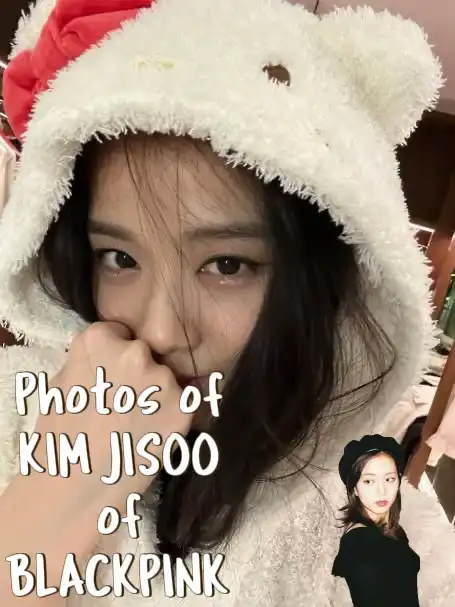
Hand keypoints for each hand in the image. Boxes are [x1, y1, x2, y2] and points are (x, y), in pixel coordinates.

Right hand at [31, 321, 192, 502]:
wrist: (73, 490)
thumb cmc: (59, 438)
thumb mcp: (61, 383)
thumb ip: (90, 358)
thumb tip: (111, 350)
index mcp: (98, 339)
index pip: (119, 333)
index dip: (115, 357)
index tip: (109, 379)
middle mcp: (136, 351)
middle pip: (145, 353)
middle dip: (138, 373)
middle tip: (122, 405)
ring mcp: (163, 379)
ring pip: (165, 379)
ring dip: (157, 395)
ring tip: (135, 425)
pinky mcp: (184, 407)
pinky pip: (182, 403)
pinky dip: (172, 417)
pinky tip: (151, 435)